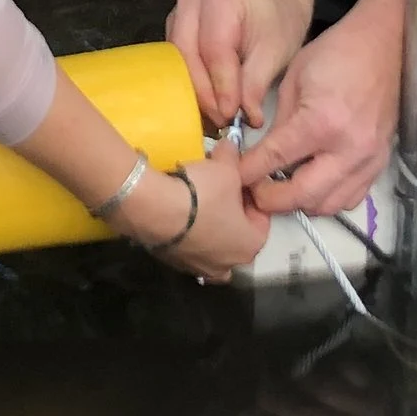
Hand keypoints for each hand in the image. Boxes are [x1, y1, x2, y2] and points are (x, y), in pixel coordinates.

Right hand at [116, 145, 270, 283]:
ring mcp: (198, 268)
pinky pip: (187, 245)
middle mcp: (228, 264)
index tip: (240, 179)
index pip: (262, 218)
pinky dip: (186, 231)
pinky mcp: (173, 263)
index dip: (252, 194)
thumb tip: (231, 148)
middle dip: (231, 211)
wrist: (154, 209)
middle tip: (220, 188)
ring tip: (197, 199)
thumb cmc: (202, 194)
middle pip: (237, 234)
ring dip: (208, 223)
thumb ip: (233, 157)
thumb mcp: (226, 167)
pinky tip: (178, 209)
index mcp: (250, 245)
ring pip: (211, 243)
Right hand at [166, 0, 308, 132]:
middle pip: (187, 54)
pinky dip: (190, 84)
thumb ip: (256, 84)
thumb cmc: (276, 22)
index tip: (231, 114)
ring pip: (177, 60)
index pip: (214, 48)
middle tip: (223, 120)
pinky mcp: (173, 28)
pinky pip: (175, 61)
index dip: (221, 85)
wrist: (272, 3)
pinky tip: (208, 103)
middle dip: (205, 93)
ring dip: (195, 92)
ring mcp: (178, 12)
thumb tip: (245, 116)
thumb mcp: (276, 52)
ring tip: (217, 116)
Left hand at [235, 4, 401, 222]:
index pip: (274, 159)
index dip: (247, 172)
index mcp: (321, 122)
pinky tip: (312, 184)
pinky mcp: (380, 163)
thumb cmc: (336, 54)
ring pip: (326, 205)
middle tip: (252, 190)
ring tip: (280, 187)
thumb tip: (261, 155)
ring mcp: (368, 160)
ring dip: (298, 203)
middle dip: (269, 199)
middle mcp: (347, 149)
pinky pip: (349, 199)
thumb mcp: (294, 81)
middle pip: (300, 196)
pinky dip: (326, 199)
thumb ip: (277, 123)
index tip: (231, 176)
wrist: (384, 45)